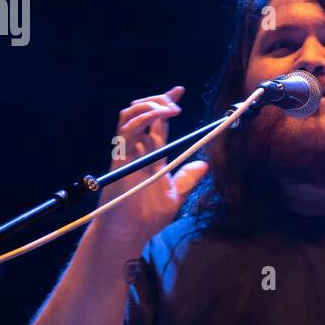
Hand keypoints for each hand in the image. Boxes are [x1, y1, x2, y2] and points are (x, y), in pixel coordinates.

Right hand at [93, 86, 209, 244]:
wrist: (130, 233)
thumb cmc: (147, 218)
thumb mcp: (175, 195)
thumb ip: (187, 178)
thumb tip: (204, 165)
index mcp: (151, 154)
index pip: (156, 121)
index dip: (165, 103)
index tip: (179, 91)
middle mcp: (137, 149)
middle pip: (142, 111)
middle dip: (158, 99)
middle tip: (176, 100)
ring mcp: (127, 151)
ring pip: (130, 114)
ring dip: (151, 105)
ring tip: (169, 108)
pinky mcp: (120, 157)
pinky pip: (127, 129)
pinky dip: (143, 117)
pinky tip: (160, 116)